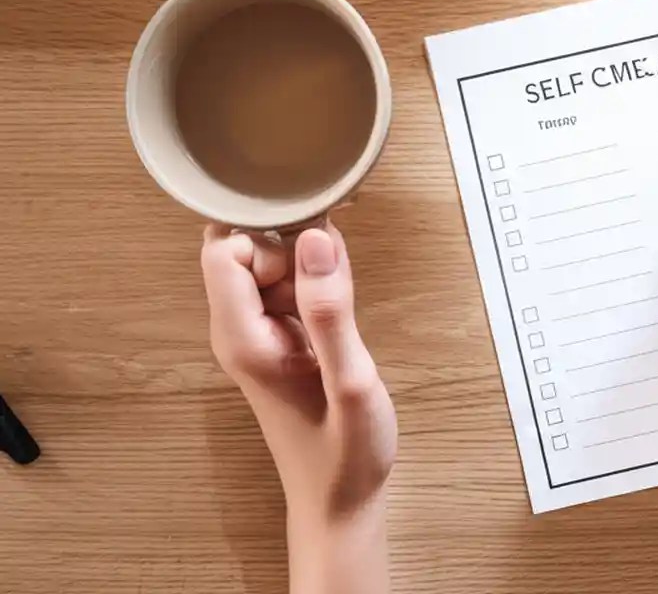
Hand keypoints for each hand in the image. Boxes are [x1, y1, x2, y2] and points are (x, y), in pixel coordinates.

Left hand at [200, 222, 396, 521]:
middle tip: (338, 271)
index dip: (269, 239)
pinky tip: (341, 301)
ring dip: (305, 260)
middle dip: (289, 241)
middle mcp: (240, 332)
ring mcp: (259, 335)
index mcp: (244, 340)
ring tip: (345, 287)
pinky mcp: (281, 339)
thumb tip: (315, 236)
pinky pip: (287, 287)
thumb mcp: (351, 382)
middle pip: (243, 252)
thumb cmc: (346, 456)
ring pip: (268, 266)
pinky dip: (313, 280)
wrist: (341, 503)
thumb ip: (331, 310)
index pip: (224, 252)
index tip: (318, 253)